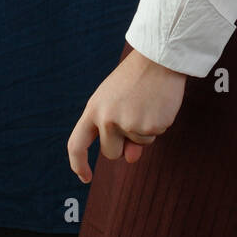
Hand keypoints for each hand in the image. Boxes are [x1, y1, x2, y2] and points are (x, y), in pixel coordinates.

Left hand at [67, 47, 186, 182]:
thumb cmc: (136, 78)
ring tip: (147, 101)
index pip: (76, 144)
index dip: (78, 164)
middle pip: (111, 152)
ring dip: (143, 130)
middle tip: (134, 113)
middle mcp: (107, 119)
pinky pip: (154, 136)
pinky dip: (158, 123)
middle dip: (122, 143)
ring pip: (137, 145)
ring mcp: (128, 124)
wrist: (159, 58)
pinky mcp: (149, 126)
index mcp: (93, 109)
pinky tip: (158, 103)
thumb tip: (130, 159)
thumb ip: (116, 130)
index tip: (85, 177)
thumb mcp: (118, 101)